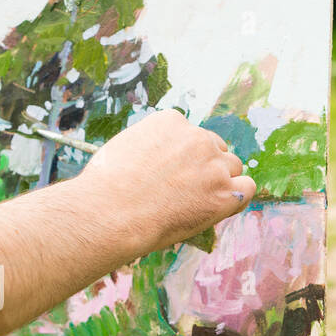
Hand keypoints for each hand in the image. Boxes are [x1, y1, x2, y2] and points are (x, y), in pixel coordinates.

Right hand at [0, 108, 255, 335]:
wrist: (112, 214)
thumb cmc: (99, 194)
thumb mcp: (108, 163)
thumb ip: (123, 162)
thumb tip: (89, 188)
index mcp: (166, 121)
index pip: (186, 133)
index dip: (181, 159)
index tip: (170, 177)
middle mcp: (194, 134)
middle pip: (213, 148)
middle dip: (203, 169)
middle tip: (183, 196)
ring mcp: (212, 161)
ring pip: (231, 168)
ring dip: (220, 184)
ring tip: (196, 206)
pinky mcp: (222, 189)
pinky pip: (246, 188)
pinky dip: (236, 199)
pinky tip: (218, 210)